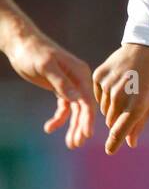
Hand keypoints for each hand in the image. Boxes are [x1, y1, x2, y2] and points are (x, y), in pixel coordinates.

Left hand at [5, 29, 96, 148]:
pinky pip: (63, 108)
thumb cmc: (33, 52)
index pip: (87, 99)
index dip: (88, 118)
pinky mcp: (61, 88)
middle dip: (80, 127)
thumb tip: (76, 99)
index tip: (87, 134)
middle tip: (76, 144)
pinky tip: (49, 128)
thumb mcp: (46, 66)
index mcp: (80, 73)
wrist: (21, 44)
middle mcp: (79, 80)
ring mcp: (70, 85)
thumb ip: (61, 82)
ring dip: (72, 127)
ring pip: (75, 111)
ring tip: (70, 144)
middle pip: (83, 108)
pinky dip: (58, 119)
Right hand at [92, 43, 148, 154]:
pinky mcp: (98, 76)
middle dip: (118, 118)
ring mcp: (107, 86)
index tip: (110, 150)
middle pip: (111, 120)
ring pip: (104, 108)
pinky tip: (117, 81)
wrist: (145, 48)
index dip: (114, 143)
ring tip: (126, 89)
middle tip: (129, 102)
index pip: (119, 131)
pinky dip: (105, 93)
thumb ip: (139, 123)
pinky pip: (98, 94)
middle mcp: (120, 96)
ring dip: (112, 105)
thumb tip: (130, 143)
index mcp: (136, 105)